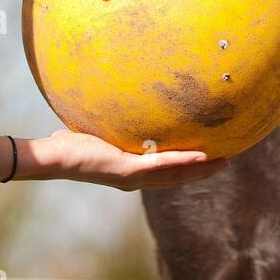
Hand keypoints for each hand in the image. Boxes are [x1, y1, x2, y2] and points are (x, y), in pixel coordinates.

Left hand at [45, 127, 229, 190]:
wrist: (54, 158)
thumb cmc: (67, 146)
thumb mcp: (94, 131)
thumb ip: (105, 122)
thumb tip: (105, 102)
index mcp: (129, 171)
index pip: (163, 172)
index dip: (186, 169)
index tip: (205, 159)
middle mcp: (134, 178)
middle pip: (175, 178)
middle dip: (201, 172)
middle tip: (225, 162)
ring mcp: (132, 176)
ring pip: (174, 175)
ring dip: (200, 169)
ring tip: (223, 162)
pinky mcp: (127, 170)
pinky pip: (161, 165)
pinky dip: (183, 161)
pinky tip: (201, 155)